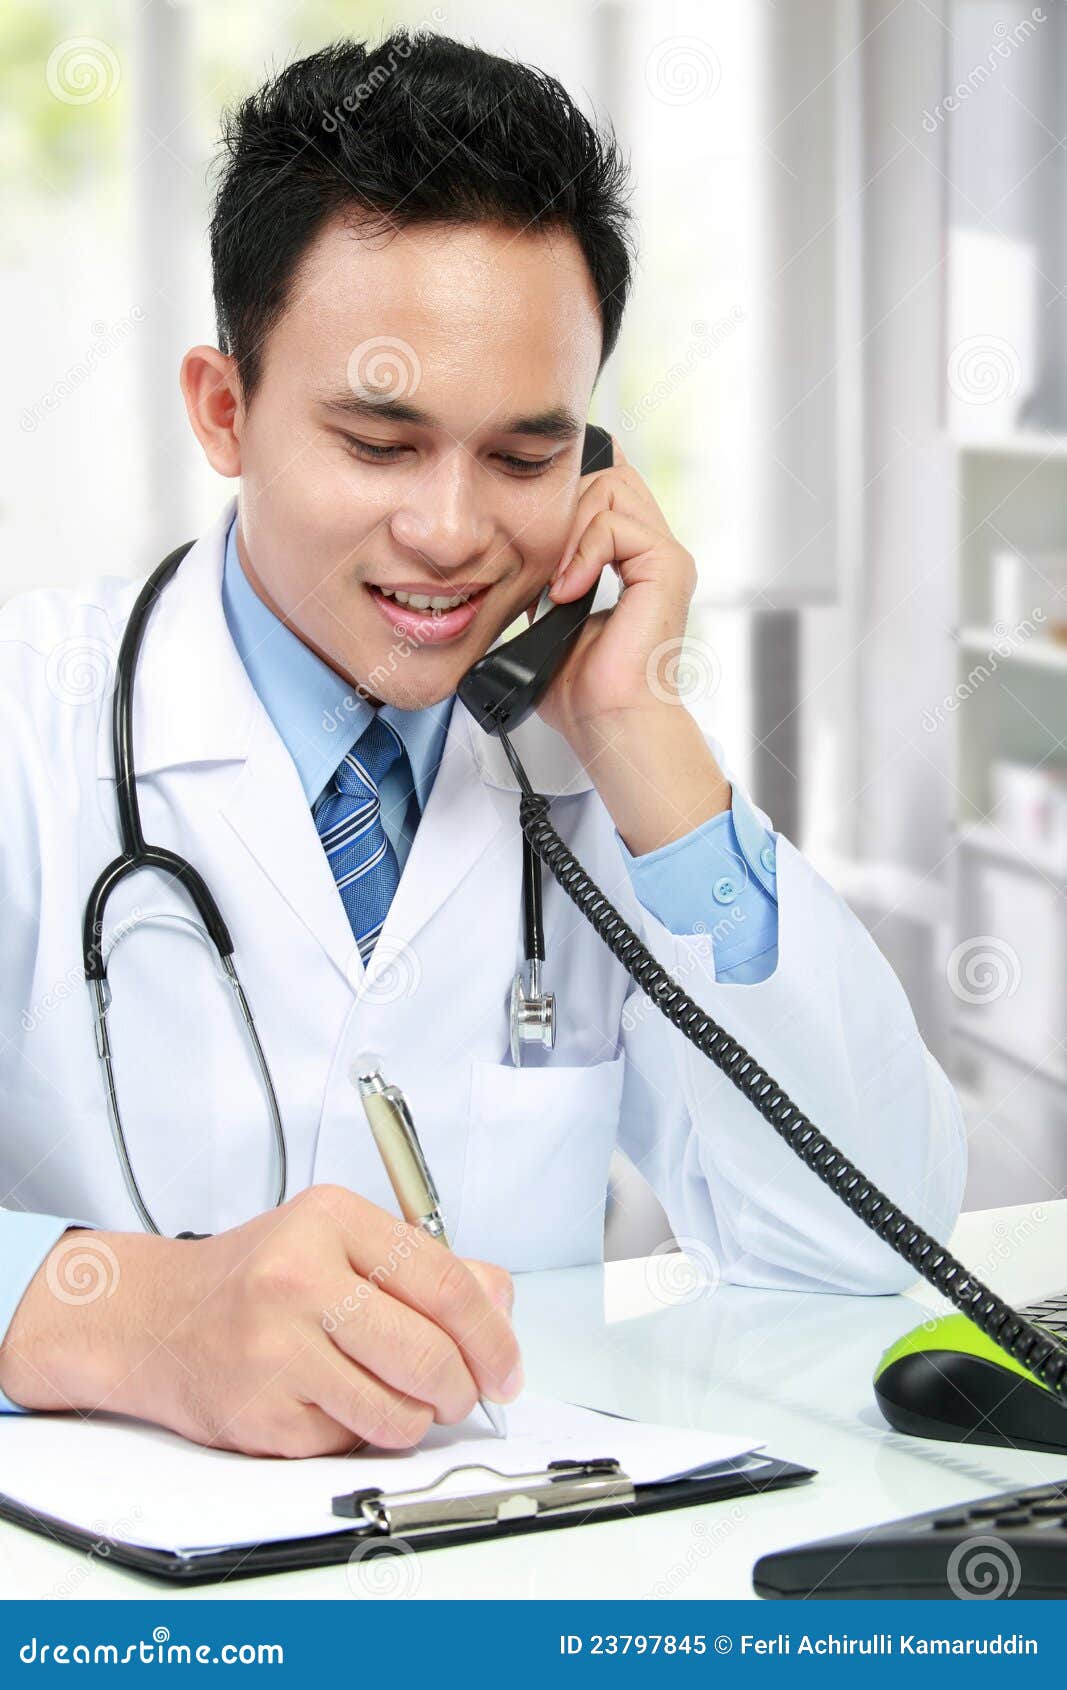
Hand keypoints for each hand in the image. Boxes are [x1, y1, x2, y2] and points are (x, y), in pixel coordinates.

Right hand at [0, 1187, 521, 1457]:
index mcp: (332, 1220)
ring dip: (414, 1418)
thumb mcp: (337, 1240)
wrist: (154, 1318)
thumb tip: (501, 1304)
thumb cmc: (255, 1278)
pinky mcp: (261, 1413)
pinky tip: (332, 1403)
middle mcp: (300, 1278)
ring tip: (393, 1396)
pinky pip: (349, 1443)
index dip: (494, 1336)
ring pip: (398, 1413)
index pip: (447, 1283)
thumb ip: (423, 1266)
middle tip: (462, 1393)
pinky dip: (357, 1434)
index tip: (508, 1367)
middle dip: (462, 1388)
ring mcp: (276, 1349)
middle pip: (431, 1354)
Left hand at [534, 435, 729, 855]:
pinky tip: (567, 590)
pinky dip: (582, 552)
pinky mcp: (667, 568)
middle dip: (564, 507)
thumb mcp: (547, 616)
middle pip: (608, 475)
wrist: (607, 722)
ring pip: (612, 487)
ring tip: (555, 580)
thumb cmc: (580, 687)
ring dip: (569, 529)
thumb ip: (541, 577)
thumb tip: (505, 555)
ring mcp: (665, 557)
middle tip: (540, 561)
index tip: (529, 544)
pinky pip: (616, 525)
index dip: (564, 501)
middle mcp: (655, 553)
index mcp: (634, 561)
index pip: (602, 490)